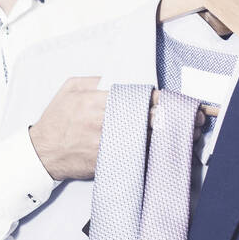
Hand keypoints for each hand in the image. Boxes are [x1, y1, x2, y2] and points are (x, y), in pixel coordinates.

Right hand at [28, 80, 208, 180]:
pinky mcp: (111, 162)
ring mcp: (110, 145)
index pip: (141, 97)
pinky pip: (139, 157)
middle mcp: (107, 123)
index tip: (178, 101)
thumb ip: (96, 79)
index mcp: (99, 101)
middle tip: (197, 118)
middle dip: (176, 118)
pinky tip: (170, 151)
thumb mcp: (70, 88)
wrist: (42, 154)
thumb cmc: (55, 120)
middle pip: (151, 119)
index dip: (164, 99)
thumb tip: (119, 77)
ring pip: (149, 140)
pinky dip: (156, 154)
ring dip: (173, 137)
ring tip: (191, 134)